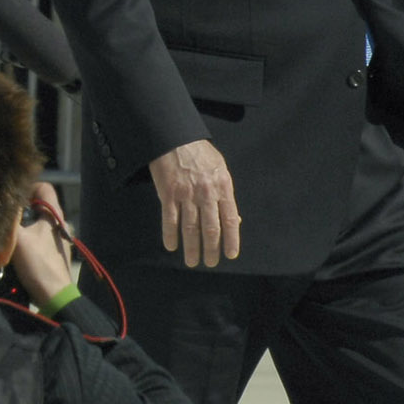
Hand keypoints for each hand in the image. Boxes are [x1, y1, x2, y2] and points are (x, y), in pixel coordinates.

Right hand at [9, 183, 76, 305]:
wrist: (53, 296)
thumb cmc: (38, 265)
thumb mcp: (18, 239)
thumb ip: (8, 219)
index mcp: (54, 216)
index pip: (43, 188)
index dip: (27, 189)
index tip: (11, 199)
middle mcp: (59, 224)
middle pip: (37, 205)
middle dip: (19, 209)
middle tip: (4, 218)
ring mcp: (57, 239)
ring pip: (35, 222)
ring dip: (21, 226)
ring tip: (7, 235)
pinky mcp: (52, 252)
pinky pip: (37, 236)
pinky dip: (26, 238)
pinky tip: (15, 249)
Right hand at [150, 138, 239, 267]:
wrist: (174, 140)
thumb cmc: (199, 154)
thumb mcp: (220, 170)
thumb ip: (226, 196)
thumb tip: (235, 220)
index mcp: (222, 188)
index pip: (230, 220)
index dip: (231, 240)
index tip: (230, 255)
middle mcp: (206, 194)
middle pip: (210, 229)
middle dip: (211, 249)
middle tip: (210, 263)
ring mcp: (186, 195)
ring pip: (190, 228)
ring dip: (191, 247)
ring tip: (192, 261)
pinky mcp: (168, 194)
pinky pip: (169, 219)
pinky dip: (170, 235)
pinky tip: (171, 246)